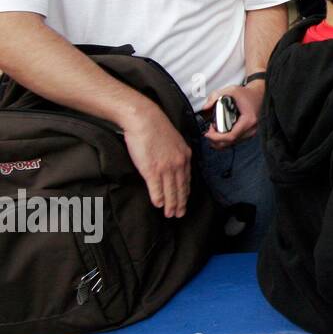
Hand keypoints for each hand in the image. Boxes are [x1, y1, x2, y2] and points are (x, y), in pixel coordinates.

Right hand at [121, 101, 191, 217]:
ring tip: (170, 214)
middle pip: (180, 188)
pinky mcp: (152, 169)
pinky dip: (158, 198)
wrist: (145, 119)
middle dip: (180, 203)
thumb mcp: (174, 140)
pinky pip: (156, 187)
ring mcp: (166, 167)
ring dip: (170, 204)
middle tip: (180, 214)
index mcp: (185, 156)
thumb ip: (176, 154)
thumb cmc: (156, 127)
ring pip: (170, 190)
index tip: (185, 200)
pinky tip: (158, 205)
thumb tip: (173, 164)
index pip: (187, 179)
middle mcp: (178, 163)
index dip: (185, 192)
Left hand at [201, 82, 263, 149]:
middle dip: (215, 140)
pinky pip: (234, 141)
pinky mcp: (248, 134)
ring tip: (213, 131)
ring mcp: (250, 133)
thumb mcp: (231, 90)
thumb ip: (216, 96)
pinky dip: (225, 139)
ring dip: (219, 141)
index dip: (216, 137)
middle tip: (209, 131)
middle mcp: (251, 129)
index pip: (231, 136)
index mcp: (248, 120)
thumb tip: (205, 107)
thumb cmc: (246, 94)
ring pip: (231, 144)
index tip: (207, 133)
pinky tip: (220, 132)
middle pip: (230, 142)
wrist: (258, 95)